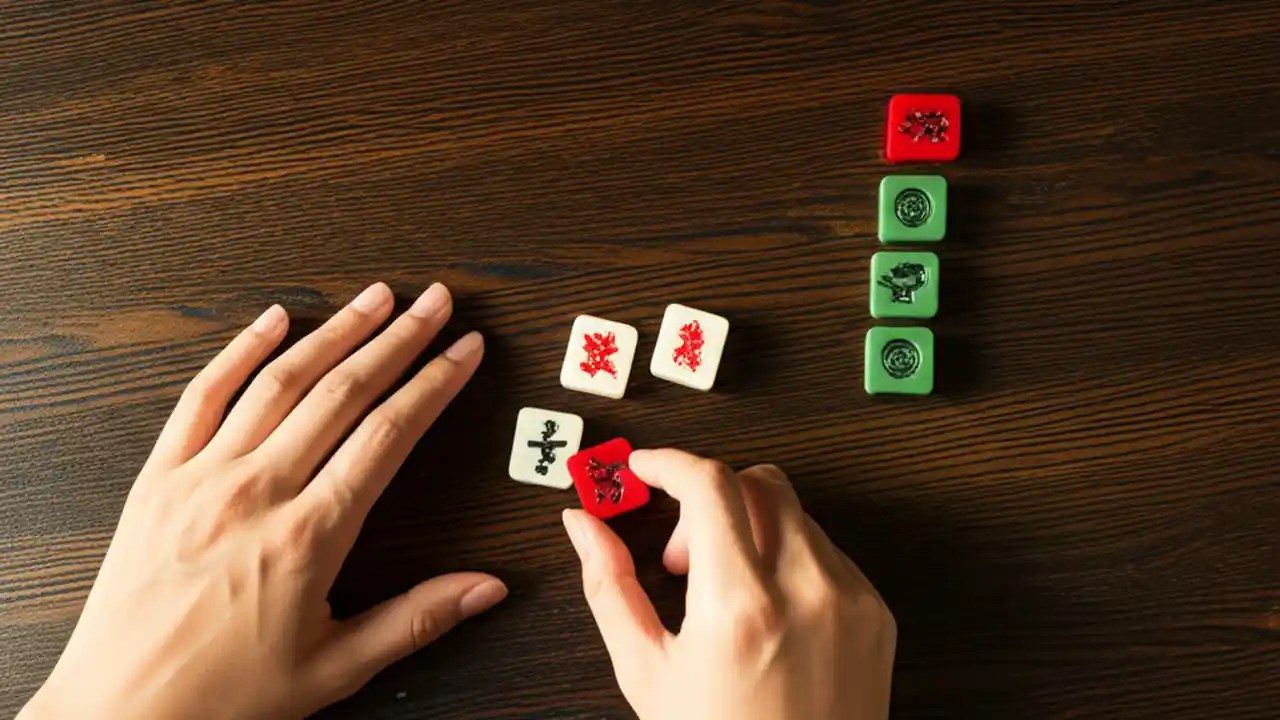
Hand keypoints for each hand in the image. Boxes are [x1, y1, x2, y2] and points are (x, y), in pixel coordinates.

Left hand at [20, 282, 506, 719]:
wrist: (118, 715)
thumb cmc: (223, 698)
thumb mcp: (336, 668)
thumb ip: (417, 619)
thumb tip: (488, 587)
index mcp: (308, 537)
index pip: (389, 435)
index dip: (434, 384)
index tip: (464, 350)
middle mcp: (257, 493)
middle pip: (343, 392)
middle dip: (399, 339)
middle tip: (436, 302)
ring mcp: (202, 478)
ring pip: (280, 381)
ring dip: (334, 331)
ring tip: (375, 296)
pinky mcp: (158, 478)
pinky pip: (202, 396)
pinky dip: (239, 350)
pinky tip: (272, 319)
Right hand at [562, 449, 894, 719]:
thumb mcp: (647, 673)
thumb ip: (610, 587)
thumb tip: (582, 524)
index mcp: (740, 606)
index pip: (709, 485)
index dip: (668, 463)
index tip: (643, 470)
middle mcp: (805, 591)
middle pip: (758, 481)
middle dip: (709, 498)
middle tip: (681, 554)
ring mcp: (850, 599)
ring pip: (794, 513)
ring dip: (750, 530)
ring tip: (725, 595)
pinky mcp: (876, 611)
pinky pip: (826, 551)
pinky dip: (788, 560)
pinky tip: (767, 614)